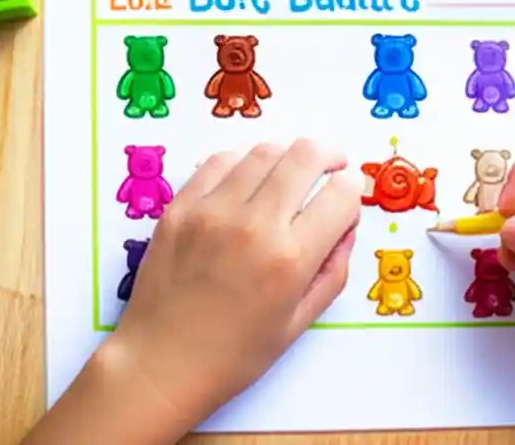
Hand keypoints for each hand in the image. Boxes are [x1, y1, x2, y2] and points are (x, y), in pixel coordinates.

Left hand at [97, 140, 361, 434]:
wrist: (162, 363)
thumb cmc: (236, 354)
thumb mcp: (300, 321)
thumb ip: (333, 268)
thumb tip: (346, 223)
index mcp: (291, 259)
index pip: (341, 195)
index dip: (352, 191)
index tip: (347, 197)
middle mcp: (254, 224)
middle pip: (305, 156)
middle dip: (328, 155)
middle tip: (332, 164)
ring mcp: (212, 210)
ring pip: (264, 151)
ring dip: (287, 156)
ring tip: (289, 173)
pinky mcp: (180, 206)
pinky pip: (220, 161)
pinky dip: (243, 161)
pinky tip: (248, 178)